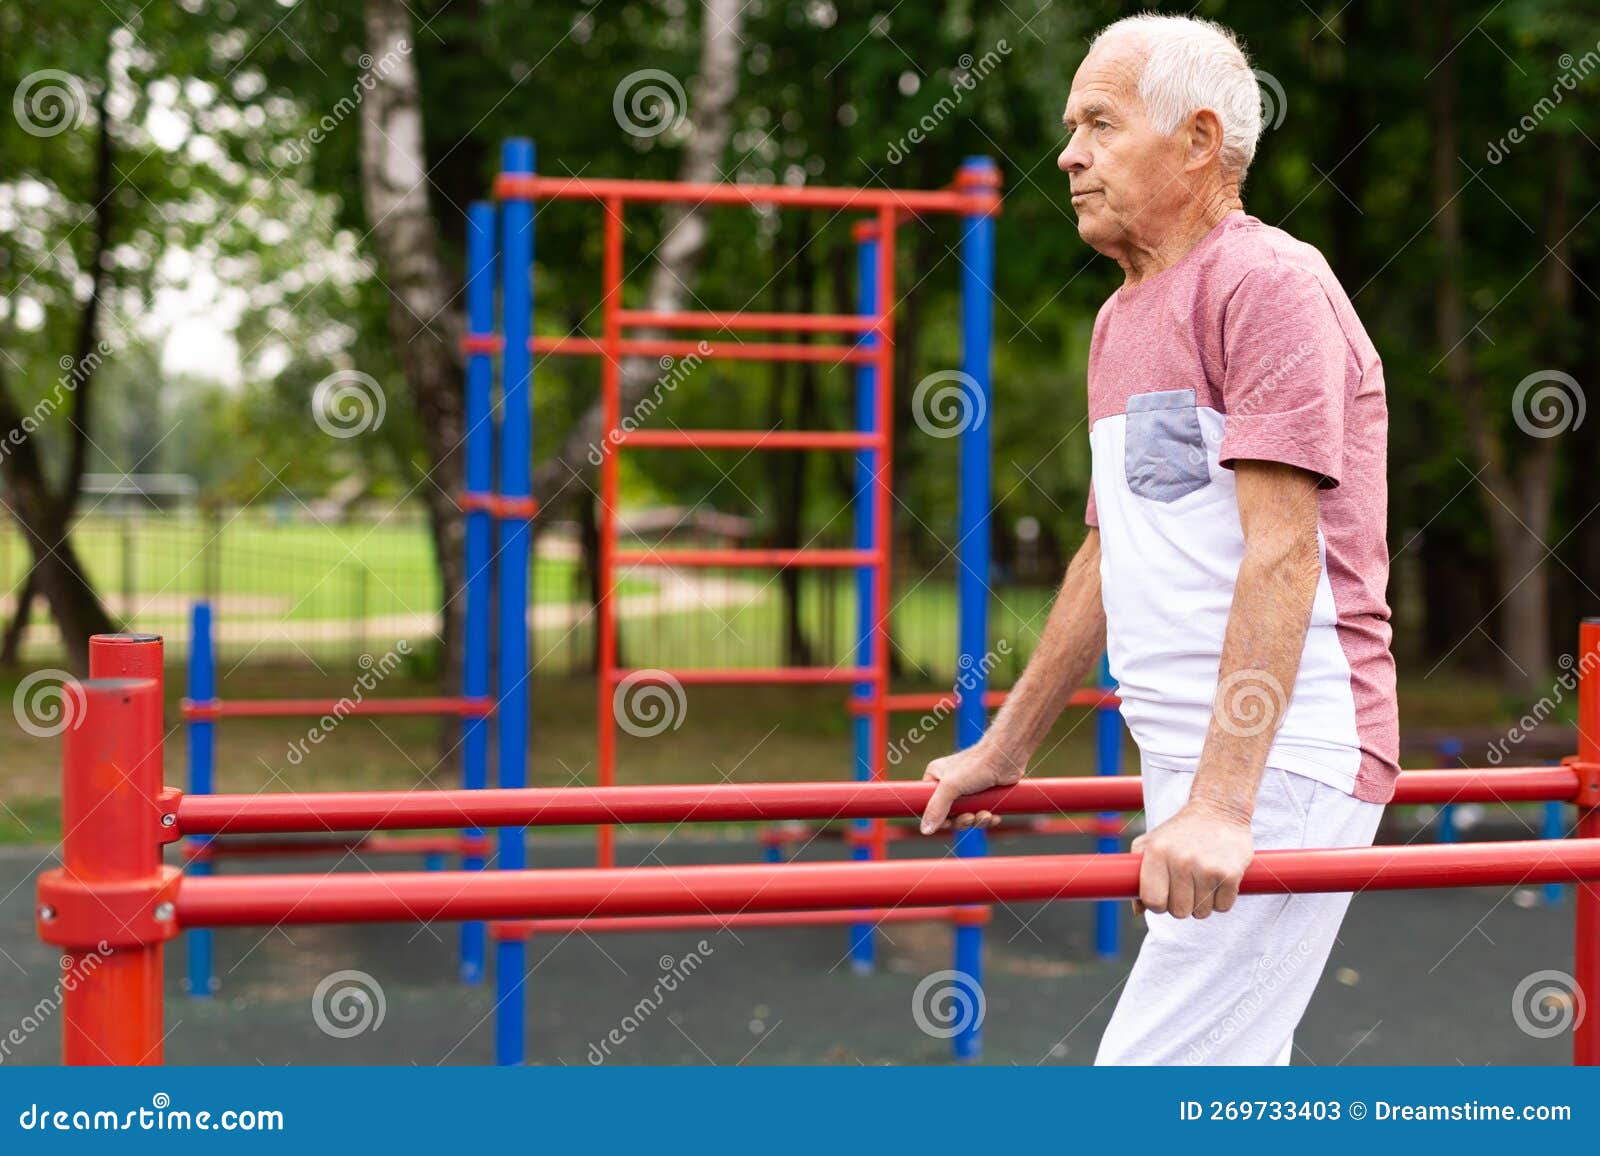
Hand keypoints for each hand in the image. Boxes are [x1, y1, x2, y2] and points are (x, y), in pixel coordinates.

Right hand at [918, 744, 1025, 834]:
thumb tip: (925, 830)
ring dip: (977, 820)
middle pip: (949, 814)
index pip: (929, 804)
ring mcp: (968, 791)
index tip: (948, 823)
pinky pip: (981, 814)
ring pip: (967, 816)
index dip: (938, 818)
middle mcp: (951, 784)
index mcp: (936, 777)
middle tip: (970, 817)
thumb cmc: (977, 764)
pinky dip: (987, 818)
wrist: (1006, 757)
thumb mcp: (951, 787)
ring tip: (985, 815)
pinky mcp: (985, 796)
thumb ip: (936, 809)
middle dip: (961, 820)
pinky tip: (994, 816)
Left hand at [1130, 800, 1253, 918]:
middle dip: (1182, 904)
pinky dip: (1221, 900)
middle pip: (1178, 911)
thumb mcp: (1150, 843)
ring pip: (1201, 912)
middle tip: (1186, 886)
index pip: (1153, 901)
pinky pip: (1222, 907)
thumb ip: (1137, 875)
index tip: (1164, 896)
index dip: (1158, 904)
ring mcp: (1206, 867)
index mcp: (1157, 852)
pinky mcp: (1230, 874)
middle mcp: (1180, 860)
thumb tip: (1138, 910)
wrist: (1218, 811)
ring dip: (1202, 903)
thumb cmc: (1178, 832)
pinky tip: (1218, 880)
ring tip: (1202, 880)